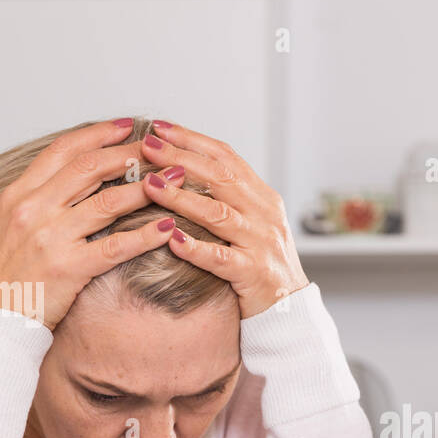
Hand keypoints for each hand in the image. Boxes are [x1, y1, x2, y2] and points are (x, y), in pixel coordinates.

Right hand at [0, 119, 172, 330]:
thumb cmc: (0, 278)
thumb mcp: (4, 227)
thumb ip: (34, 203)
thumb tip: (64, 183)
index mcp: (18, 195)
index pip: (63, 151)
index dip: (98, 135)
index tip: (127, 127)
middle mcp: (33, 208)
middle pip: (90, 168)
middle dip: (131, 154)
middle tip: (161, 149)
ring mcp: (50, 237)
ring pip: (108, 202)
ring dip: (147, 188)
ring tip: (176, 181)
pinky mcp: (68, 267)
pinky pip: (116, 246)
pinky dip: (146, 235)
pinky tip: (168, 228)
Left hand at [137, 122, 308, 318]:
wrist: (290, 309)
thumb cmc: (261, 265)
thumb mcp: (252, 223)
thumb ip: (229, 198)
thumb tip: (185, 168)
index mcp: (263, 198)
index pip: (226, 158)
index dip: (192, 140)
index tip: (159, 128)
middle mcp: (264, 215)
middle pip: (220, 177)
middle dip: (180, 158)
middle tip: (147, 146)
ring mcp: (260, 243)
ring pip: (218, 213)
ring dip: (181, 197)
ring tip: (150, 185)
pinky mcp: (253, 273)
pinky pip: (220, 258)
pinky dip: (195, 248)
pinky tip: (172, 239)